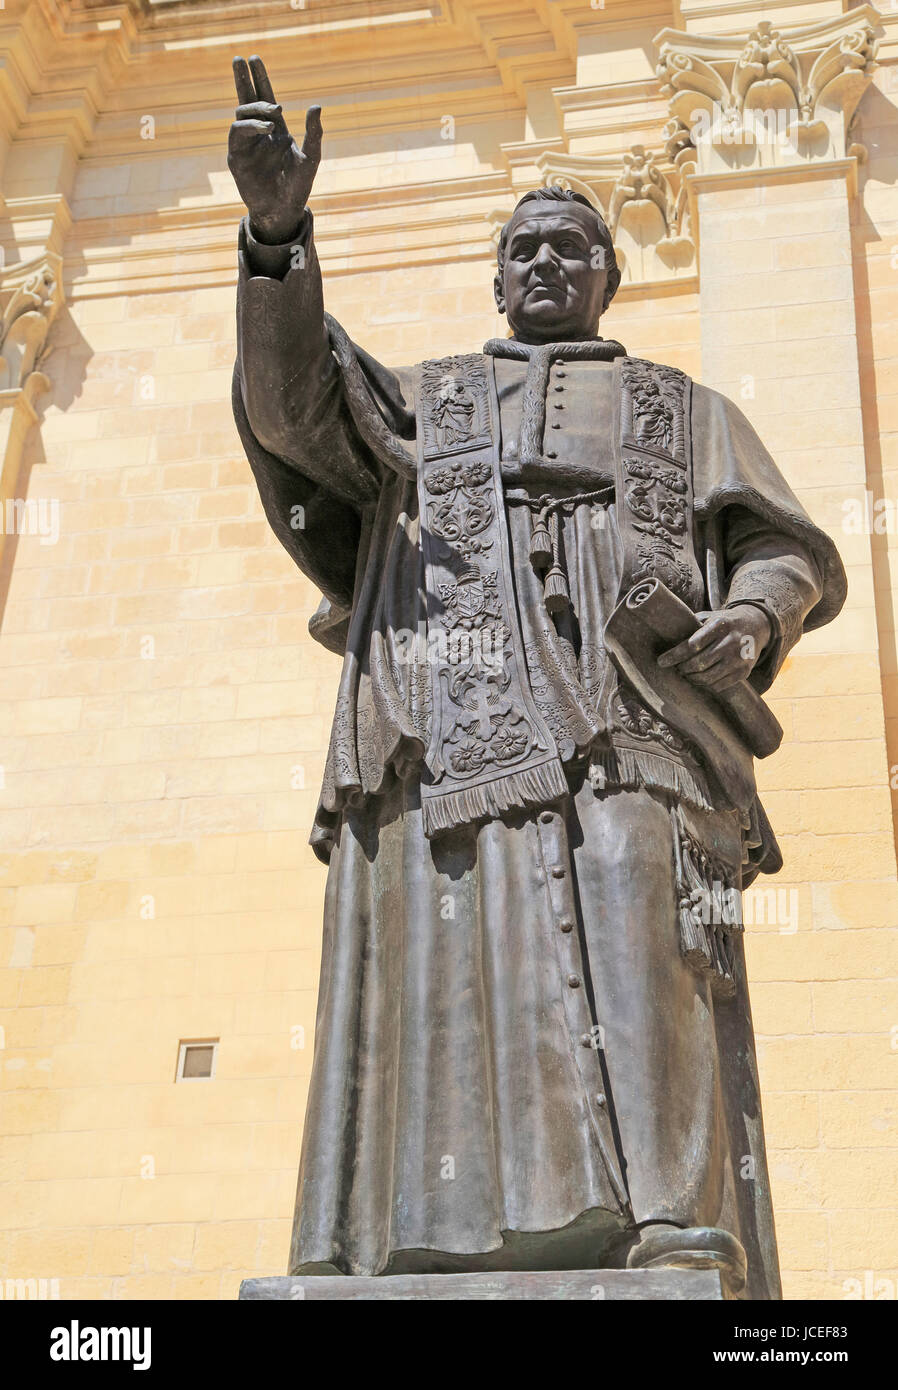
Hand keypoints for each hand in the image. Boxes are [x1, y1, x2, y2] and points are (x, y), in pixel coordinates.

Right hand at [228, 55, 321, 244]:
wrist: (283, 211)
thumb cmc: (299, 187)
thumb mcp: (311, 158)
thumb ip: (314, 133)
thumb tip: (316, 105)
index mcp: (276, 130)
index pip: (265, 98)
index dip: (260, 78)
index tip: (254, 58)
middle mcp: (259, 134)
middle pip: (247, 99)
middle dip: (243, 79)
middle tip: (240, 58)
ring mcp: (246, 144)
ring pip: (242, 113)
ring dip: (256, 108)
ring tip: (274, 114)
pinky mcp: (236, 156)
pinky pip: (237, 132)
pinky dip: (250, 125)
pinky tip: (266, 127)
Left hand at [657, 604, 771, 692]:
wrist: (757, 626)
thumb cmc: (725, 623)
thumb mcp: (711, 617)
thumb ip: (692, 625)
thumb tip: (665, 635)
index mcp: (720, 625)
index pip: (692, 644)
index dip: (674, 655)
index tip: (661, 661)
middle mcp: (732, 641)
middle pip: (699, 663)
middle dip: (683, 668)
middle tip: (676, 669)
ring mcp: (739, 658)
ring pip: (708, 677)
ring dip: (692, 678)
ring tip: (686, 674)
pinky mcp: (744, 671)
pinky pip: (720, 685)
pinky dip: (706, 685)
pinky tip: (700, 679)